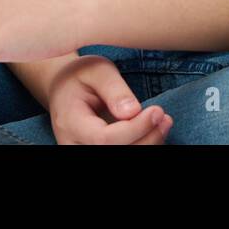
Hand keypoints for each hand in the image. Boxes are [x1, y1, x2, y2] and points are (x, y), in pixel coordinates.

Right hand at [47, 55, 172, 144]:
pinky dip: (142, 144)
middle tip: (165, 118)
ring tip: (164, 122)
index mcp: (71, 122)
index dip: (134, 128)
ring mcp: (84, 151)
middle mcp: (74, 144)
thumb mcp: (97, 70)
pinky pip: (122, 154)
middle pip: (114, 153)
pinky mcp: (97, 152)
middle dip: (146, 139)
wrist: (63, 89)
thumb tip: (134, 111)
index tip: (157, 111)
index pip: (104, 138)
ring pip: (120, 158)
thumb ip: (114, 90)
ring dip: (148, 144)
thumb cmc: (81, 76)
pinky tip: (154, 130)